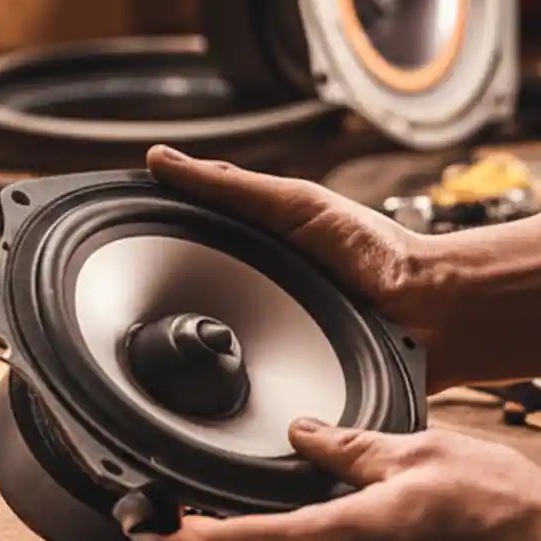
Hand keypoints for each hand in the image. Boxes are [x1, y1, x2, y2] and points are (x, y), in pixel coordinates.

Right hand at [147, 146, 452, 386]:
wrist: (426, 315)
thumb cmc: (376, 255)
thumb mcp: (295, 206)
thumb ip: (230, 186)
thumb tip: (162, 160)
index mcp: (255, 247)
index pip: (187, 244)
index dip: (154, 245)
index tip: (114, 241)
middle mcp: (256, 293)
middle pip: (190, 296)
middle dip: (165, 300)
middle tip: (133, 302)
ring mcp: (266, 336)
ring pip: (206, 342)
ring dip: (186, 345)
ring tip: (158, 341)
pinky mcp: (278, 378)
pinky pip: (237, 380)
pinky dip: (219, 377)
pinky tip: (197, 376)